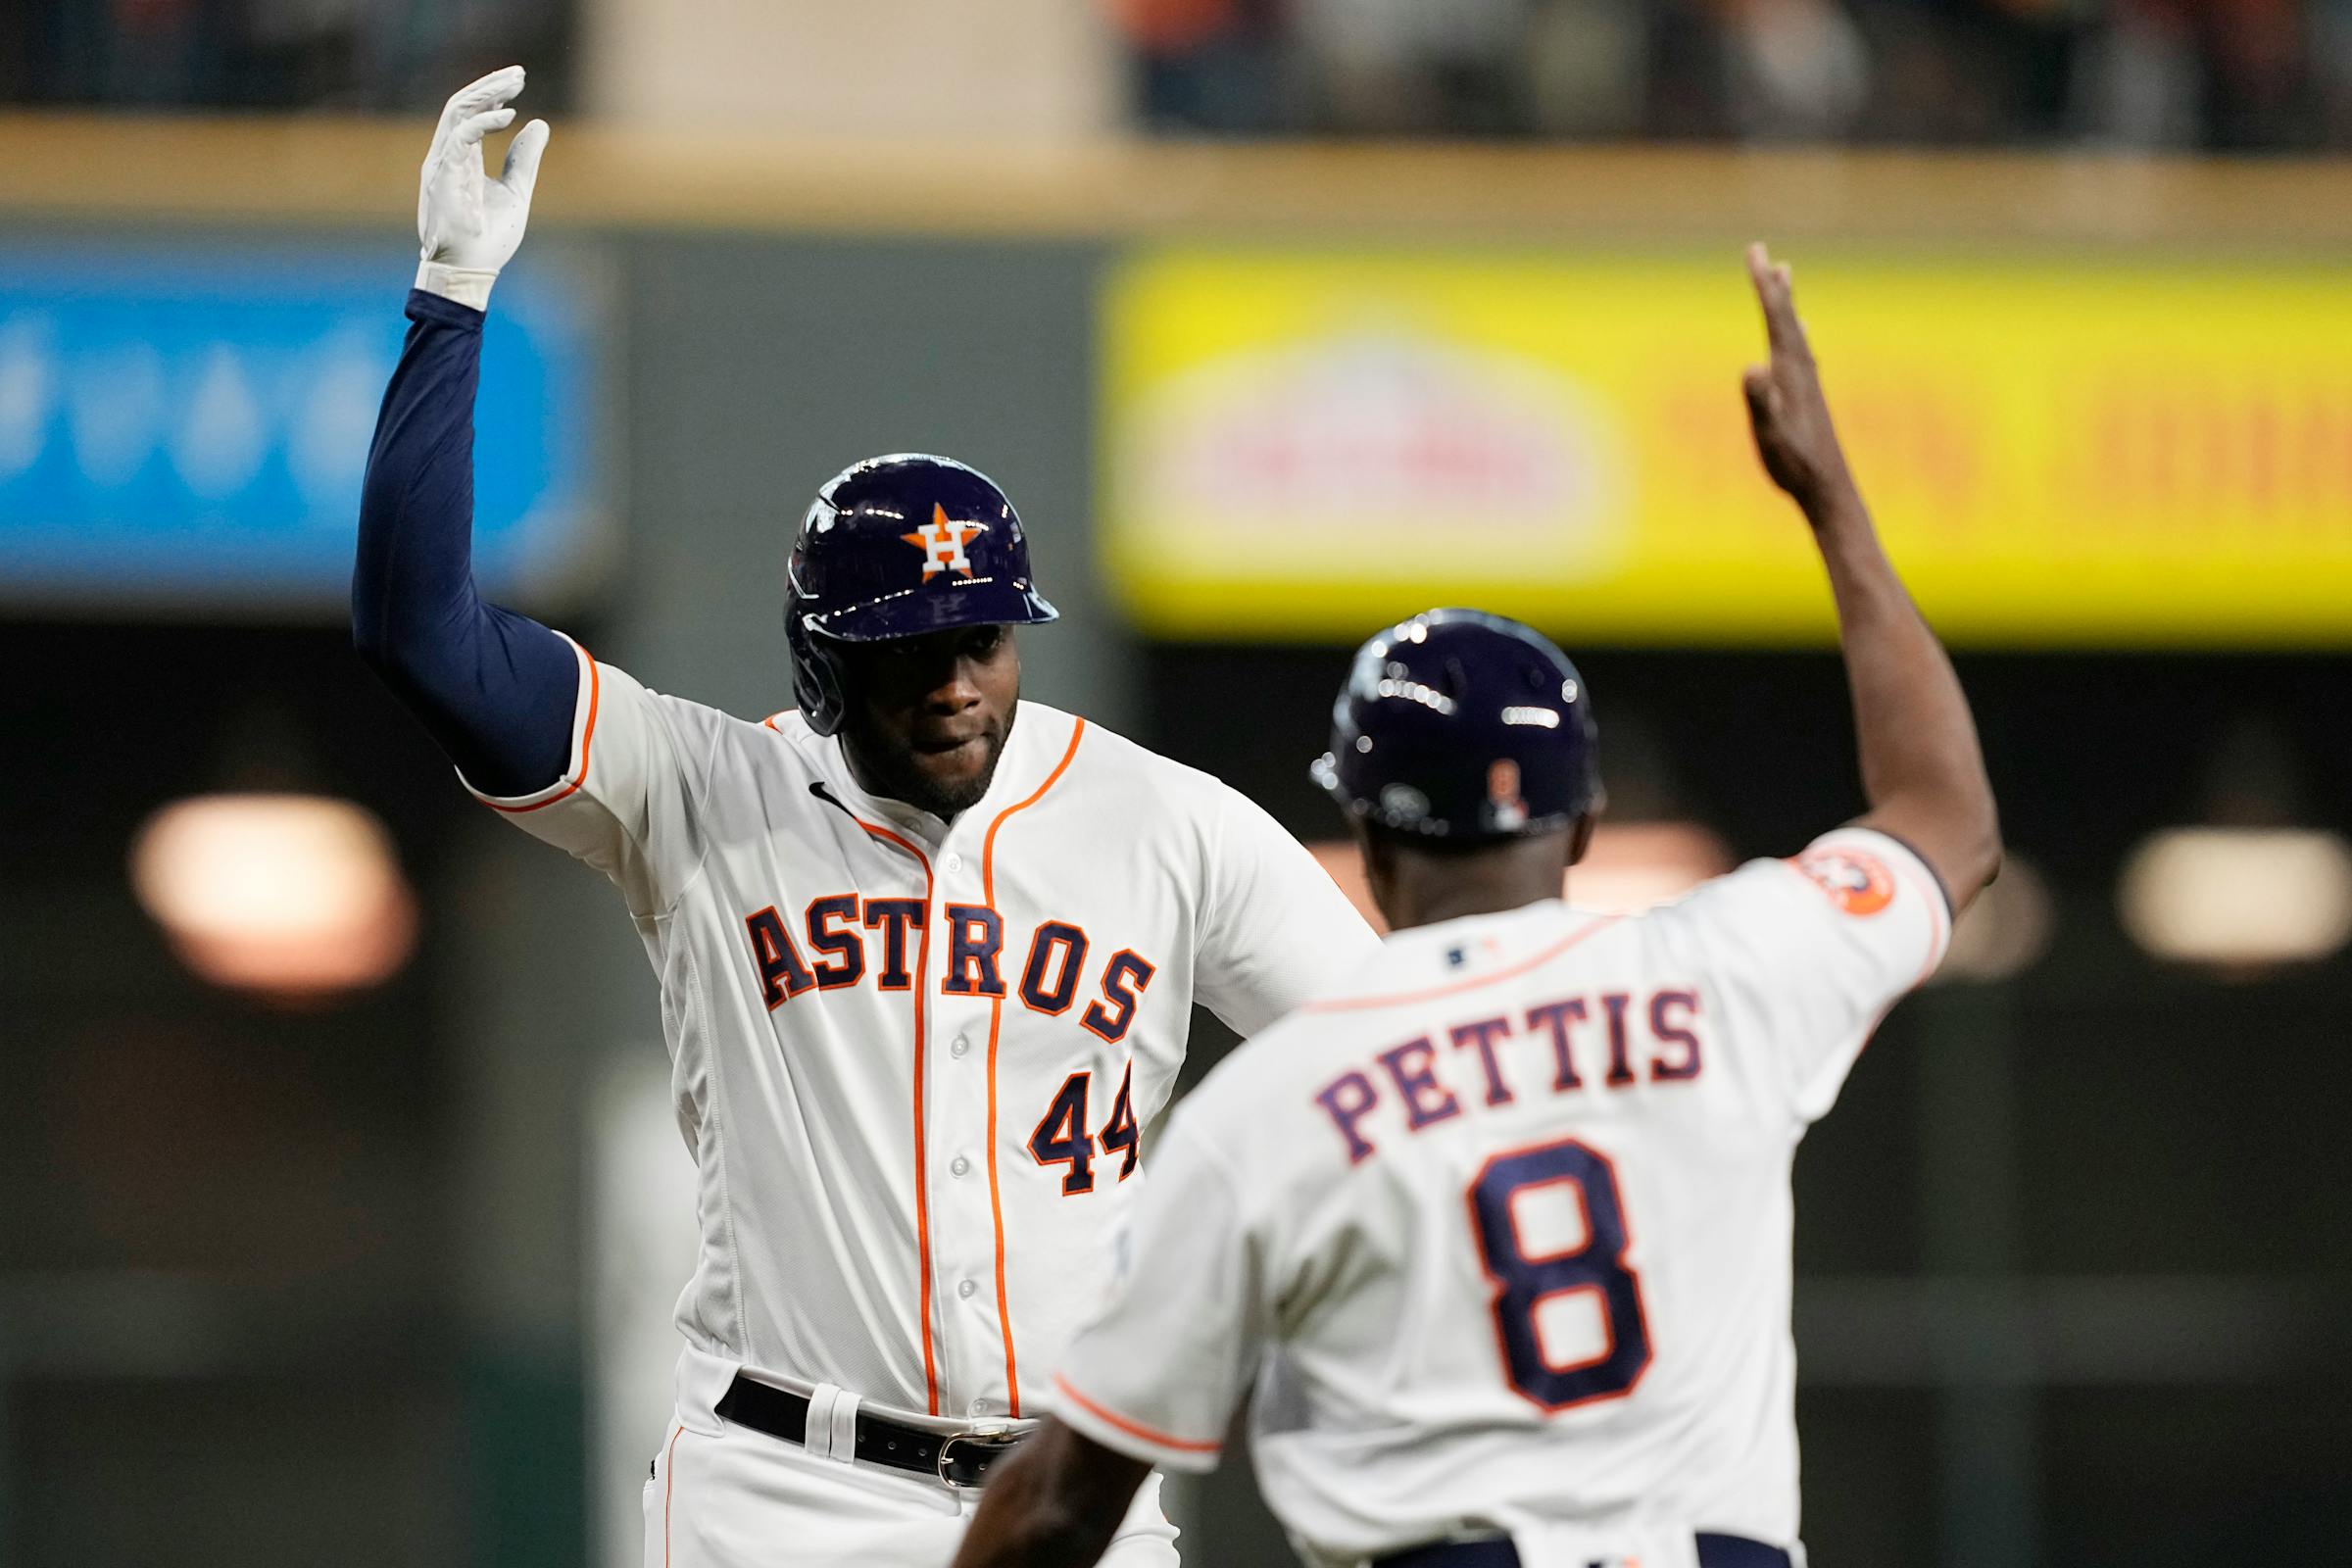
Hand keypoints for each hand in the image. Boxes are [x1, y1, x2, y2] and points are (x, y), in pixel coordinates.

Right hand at [416, 66, 548, 298]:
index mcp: (461, 158)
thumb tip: (539, 125)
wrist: (471, 272)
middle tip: (519, 73)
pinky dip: (484, 122)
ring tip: (515, 83)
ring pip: (457, 112)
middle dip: (490, 86)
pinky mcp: (442, 176)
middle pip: (462, 105)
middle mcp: (446, 156)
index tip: (518, 81)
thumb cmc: (488, 239)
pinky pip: (460, 137)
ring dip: (486, 94)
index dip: (492, 94)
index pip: (471, 114)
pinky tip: (510, 117)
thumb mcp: (516, 191)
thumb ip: (524, 159)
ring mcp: (441, 164)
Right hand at [1740, 242, 1854, 517]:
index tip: (1755, 252)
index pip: (1776, 318)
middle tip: (1761, 250)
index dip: (1764, 285)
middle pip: (1786, 316)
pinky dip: (1798, 335)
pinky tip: (1802, 334)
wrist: (1829, 491)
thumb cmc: (1795, 468)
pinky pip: (1802, 353)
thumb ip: (1761, 402)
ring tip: (1786, 276)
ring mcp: (1809, 384)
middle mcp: (1803, 371)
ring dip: (1787, 302)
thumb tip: (1751, 368)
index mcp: (1791, 372)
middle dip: (1771, 284)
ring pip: (1795, 331)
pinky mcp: (1810, 398)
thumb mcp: (1770, 436)